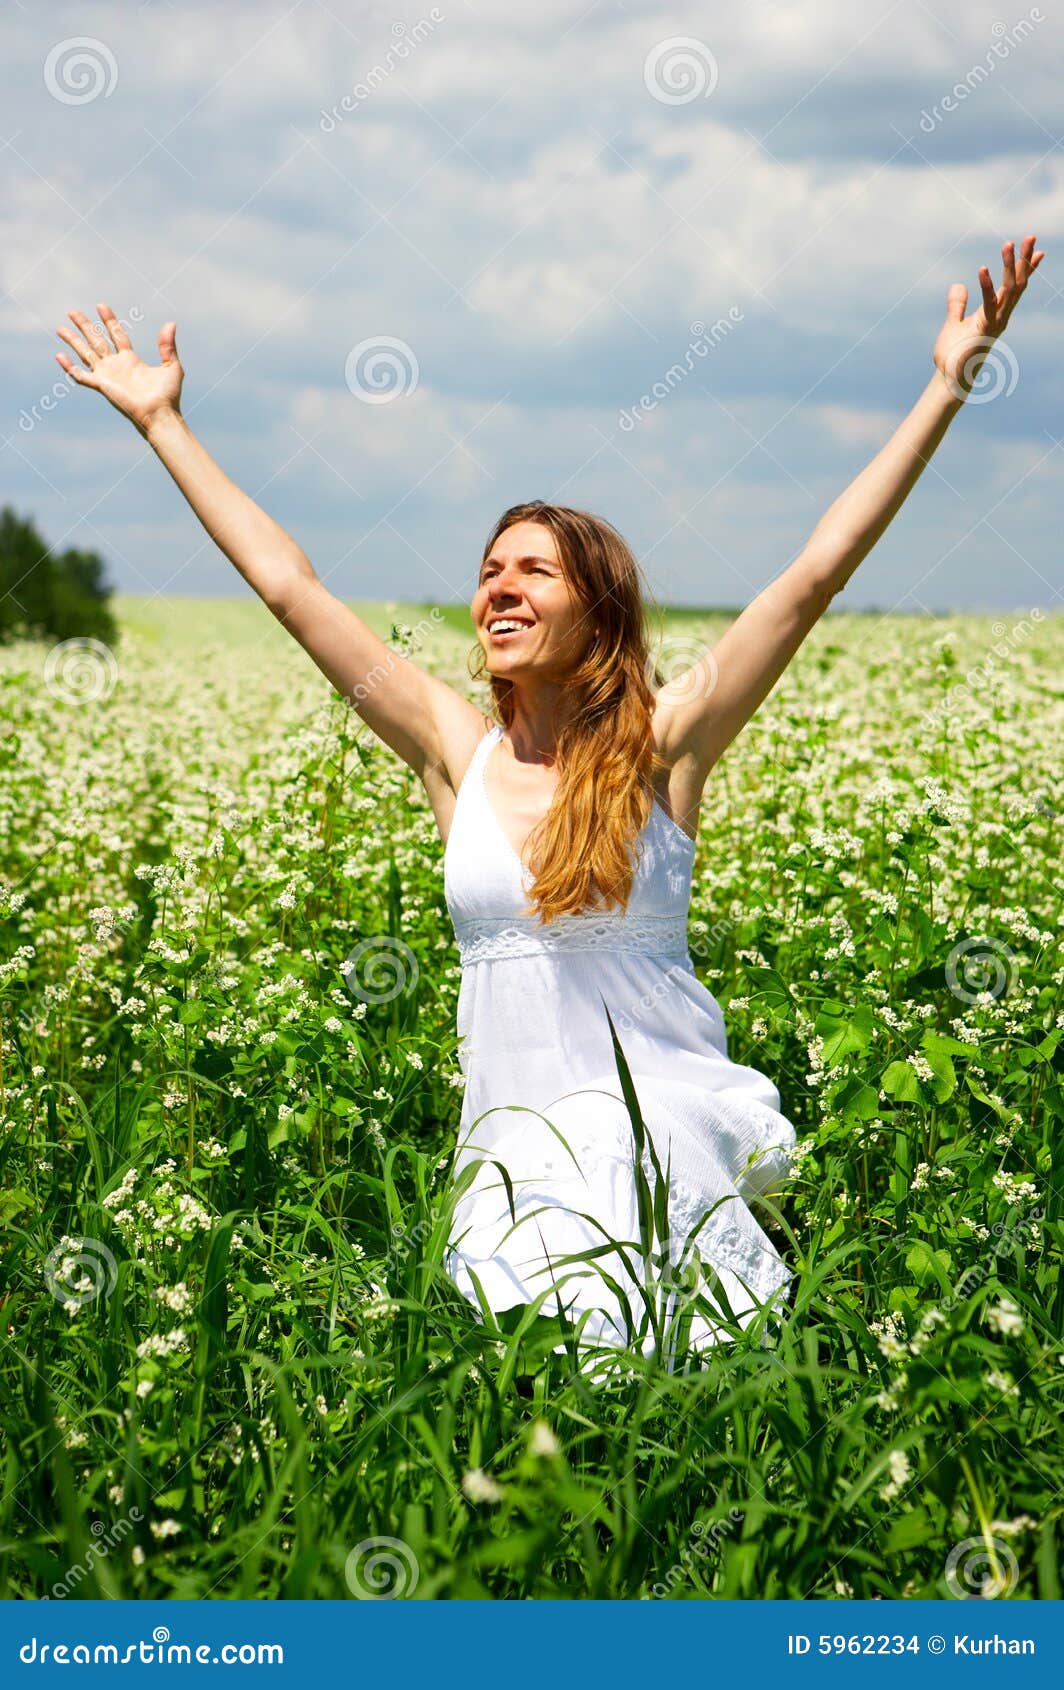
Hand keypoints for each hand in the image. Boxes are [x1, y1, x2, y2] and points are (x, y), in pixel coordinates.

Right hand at [55, 303, 183, 434]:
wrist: (160, 414)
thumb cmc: (168, 396)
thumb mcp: (172, 366)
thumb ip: (167, 346)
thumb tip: (170, 324)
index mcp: (131, 360)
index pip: (116, 335)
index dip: (109, 320)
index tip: (100, 305)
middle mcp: (116, 366)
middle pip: (96, 341)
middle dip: (85, 326)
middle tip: (72, 312)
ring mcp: (107, 375)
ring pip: (85, 353)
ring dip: (73, 341)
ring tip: (60, 328)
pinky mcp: (102, 386)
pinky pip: (82, 376)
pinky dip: (70, 367)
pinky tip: (59, 356)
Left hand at [933, 236, 1044, 400]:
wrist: (949, 379)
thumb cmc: (953, 355)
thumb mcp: (953, 323)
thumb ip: (957, 305)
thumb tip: (958, 285)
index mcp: (995, 312)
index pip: (1014, 286)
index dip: (1025, 268)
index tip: (1036, 249)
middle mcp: (1000, 316)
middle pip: (1018, 283)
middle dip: (1024, 260)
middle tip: (1030, 236)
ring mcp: (995, 323)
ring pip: (1009, 290)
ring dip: (1010, 266)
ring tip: (1009, 243)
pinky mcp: (985, 330)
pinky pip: (989, 304)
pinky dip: (987, 286)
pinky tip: (983, 268)